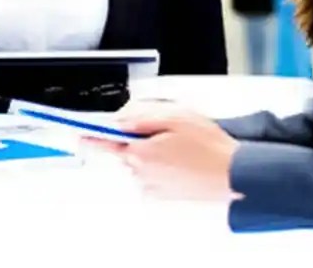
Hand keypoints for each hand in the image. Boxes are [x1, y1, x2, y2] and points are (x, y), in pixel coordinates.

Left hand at [84, 102, 240, 201]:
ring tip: (179, 149)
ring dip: (151, 153)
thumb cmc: (210, 146)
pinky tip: (181, 163)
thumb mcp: (176, 116)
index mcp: (139, 153)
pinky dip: (160, 168)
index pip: (101, 143)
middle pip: (124, 149)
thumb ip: (141, 114)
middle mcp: (139, 174)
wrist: (236, 176)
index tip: (77, 132)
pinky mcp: (161, 197)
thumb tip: (118, 117)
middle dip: (137, 138)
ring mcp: (150, 188)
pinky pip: (151, 177)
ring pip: (138, 163)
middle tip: (163, 132)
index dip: (89, 135)